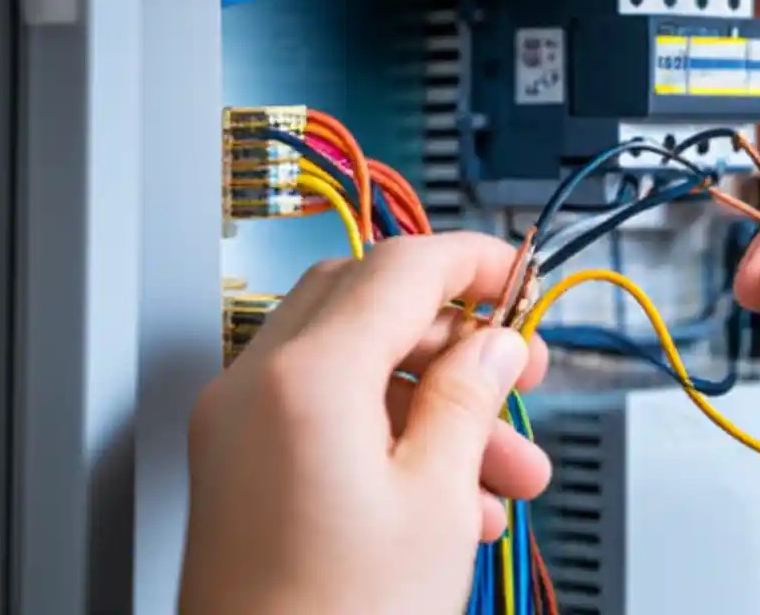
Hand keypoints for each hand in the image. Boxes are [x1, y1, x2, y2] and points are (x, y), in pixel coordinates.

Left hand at [180, 233, 550, 614]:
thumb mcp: (436, 499)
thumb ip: (469, 398)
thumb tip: (493, 344)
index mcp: (305, 379)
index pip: (401, 267)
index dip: (475, 261)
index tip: (519, 275)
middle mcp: (255, 387)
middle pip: (370, 303)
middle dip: (456, 332)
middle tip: (516, 368)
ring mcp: (239, 426)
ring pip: (355, 364)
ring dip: (436, 396)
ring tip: (506, 463)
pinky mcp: (242, 465)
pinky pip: (327, 413)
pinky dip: (393, 429)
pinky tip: (454, 494)